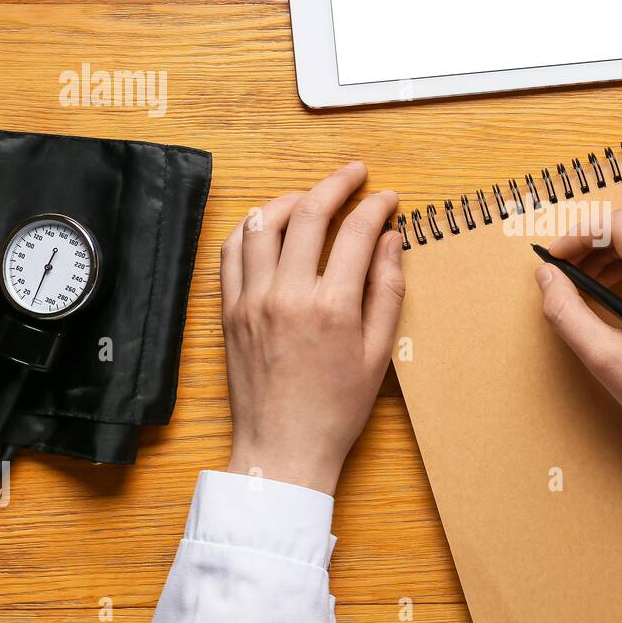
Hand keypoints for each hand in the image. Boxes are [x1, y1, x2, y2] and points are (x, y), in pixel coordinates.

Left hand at [219, 162, 404, 494]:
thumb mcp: (379, 353)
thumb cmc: (336, 409)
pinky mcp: (230, 311)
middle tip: (354, 174)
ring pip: (261, 224)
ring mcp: (252, 300)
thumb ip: (387, 290)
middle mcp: (287, 295)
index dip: (376, 206)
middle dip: (336, 184)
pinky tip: (267, 226)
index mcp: (331, 307)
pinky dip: (249, 229)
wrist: (283, 449)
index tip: (388, 199)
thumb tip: (391, 241)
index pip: (356, 232)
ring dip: (290, 199)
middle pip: (308, 213)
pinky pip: (231, 253)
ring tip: (311, 198)